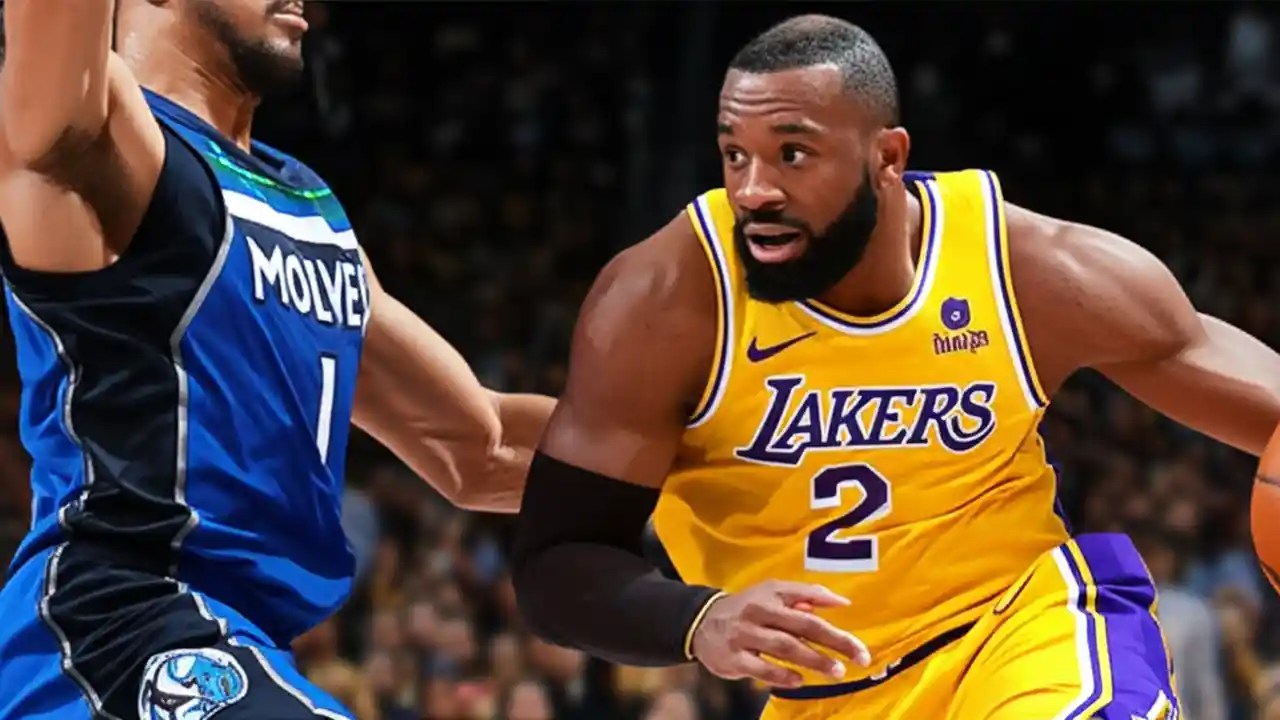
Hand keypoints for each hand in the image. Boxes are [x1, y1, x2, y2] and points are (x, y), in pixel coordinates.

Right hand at [690, 580, 870, 688]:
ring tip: (836, 671)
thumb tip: (840, 603)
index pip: (807, 599)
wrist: (702, 622)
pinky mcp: (733, 657)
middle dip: (834, 641)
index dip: (833, 611)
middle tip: (860, 656)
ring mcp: (745, 635)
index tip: (854, 624)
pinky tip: (799, 680)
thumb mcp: (771, 592)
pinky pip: (761, 667)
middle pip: (802, 625)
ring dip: (813, 659)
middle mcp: (758, 611)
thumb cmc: (747, 607)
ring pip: (784, 647)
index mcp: (771, 593)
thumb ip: (804, 595)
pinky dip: (782, 675)